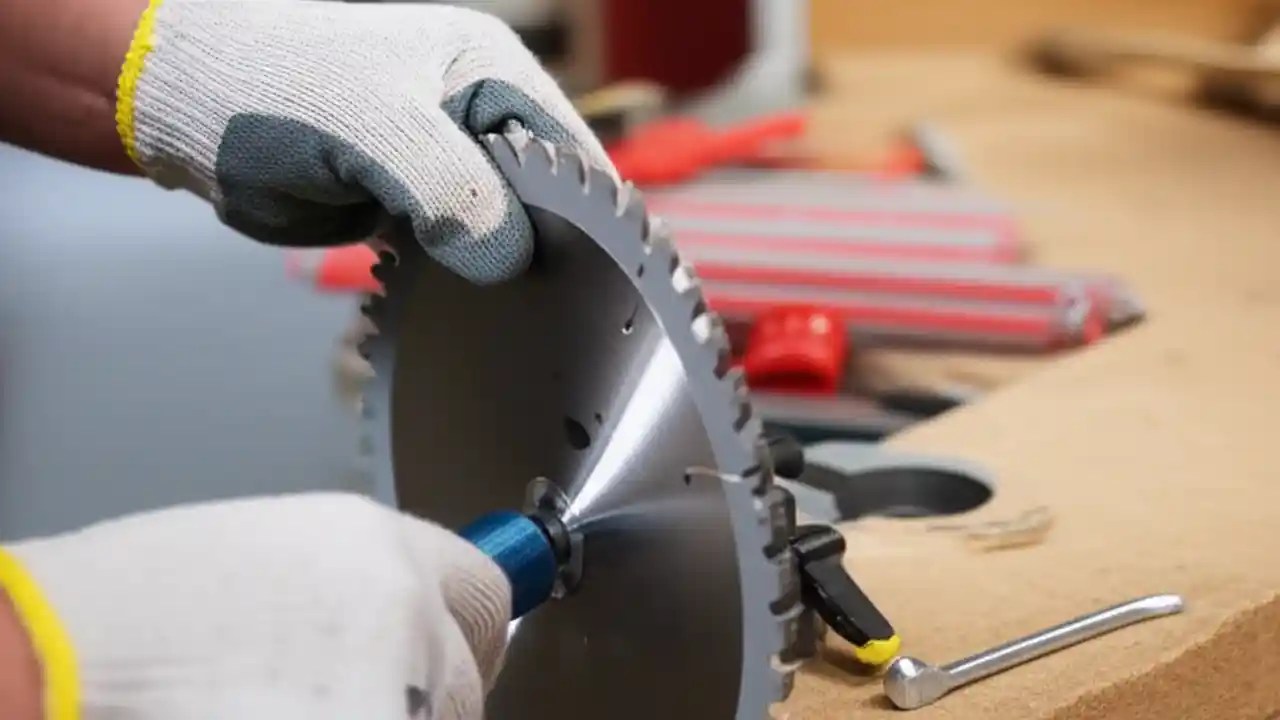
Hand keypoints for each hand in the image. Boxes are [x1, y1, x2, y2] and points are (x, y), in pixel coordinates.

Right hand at [0, 493, 510, 719]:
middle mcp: (398, 600)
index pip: (483, 591)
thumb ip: (344, 592)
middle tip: (370, 709)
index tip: (457, 662)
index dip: (469, 638)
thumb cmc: (124, 614)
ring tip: (289, 717)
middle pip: (465, 674)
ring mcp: (390, 676)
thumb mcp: (261, 560)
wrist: (53, 652)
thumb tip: (383, 635)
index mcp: (371, 540)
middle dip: (429, 701)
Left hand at [119, 0, 613, 282]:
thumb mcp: (374, 127)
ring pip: (504, 230)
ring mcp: (445, 164)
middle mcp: (479, 117)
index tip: (608, 286)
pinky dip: (469, 283)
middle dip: (556, 254)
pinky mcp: (412, 205)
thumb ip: (449, 188)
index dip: (593, 218)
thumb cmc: (276, 90)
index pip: (571, 153)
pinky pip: (460, 251)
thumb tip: (509, 259)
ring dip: (510, 274)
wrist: (187, 109)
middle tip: (570, 326)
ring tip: (535, 334)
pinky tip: (481, 321)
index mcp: (488, 74)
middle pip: (549, 198)